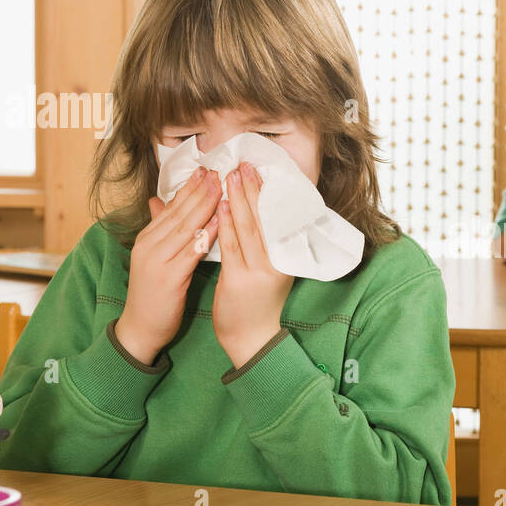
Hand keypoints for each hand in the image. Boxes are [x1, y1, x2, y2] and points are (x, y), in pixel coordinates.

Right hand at [116, 164, 222, 364]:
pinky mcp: (169, 277)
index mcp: (146, 239)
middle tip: (219, 171)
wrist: (140, 329)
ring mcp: (157, 260)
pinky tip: (221, 221)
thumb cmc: (152, 295)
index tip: (206, 171)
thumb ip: (159, 230)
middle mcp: (149, 245)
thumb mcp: (153, 258)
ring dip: (206, 205)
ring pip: (186, 227)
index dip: (189, 189)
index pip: (171, 208)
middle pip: (179, 212)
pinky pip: (192, 250)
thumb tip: (158, 202)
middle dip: (200, 190)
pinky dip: (207, 234)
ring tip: (223, 187)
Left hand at [213, 162, 295, 368]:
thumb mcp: (266, 272)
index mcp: (284, 258)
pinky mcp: (242, 280)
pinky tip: (221, 206)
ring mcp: (260, 271)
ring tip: (231, 176)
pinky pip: (233, 246)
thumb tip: (255, 218)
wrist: (252, 340)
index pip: (276, 219)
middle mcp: (276, 262)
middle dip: (253, 189)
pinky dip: (226, 224)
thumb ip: (262, 246)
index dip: (266, 193)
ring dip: (239, 199)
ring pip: (248, 228)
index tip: (257, 171)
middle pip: (264, 218)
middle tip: (244, 164)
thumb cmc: (257, 305)